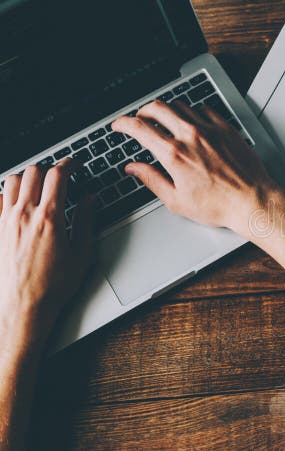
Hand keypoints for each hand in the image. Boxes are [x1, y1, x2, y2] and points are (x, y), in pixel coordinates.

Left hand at [0, 161, 93, 347]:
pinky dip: (9, 193)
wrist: (22, 306)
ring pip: (12, 180)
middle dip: (49, 169)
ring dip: (27, 178)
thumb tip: (90, 199)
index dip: (69, 163)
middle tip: (60, 176)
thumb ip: (86, 220)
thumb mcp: (82, 253)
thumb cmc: (53, 285)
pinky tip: (19, 202)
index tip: (76, 164)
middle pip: (33, 171)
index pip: (57, 175)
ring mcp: (6, 221)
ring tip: (39, 186)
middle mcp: (24, 215)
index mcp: (50, 218)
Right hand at [111, 101, 284, 235]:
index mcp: (174, 154)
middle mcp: (191, 136)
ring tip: (164, 119)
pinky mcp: (227, 129)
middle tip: (140, 119)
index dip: (123, 123)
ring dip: (167, 109)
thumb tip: (134, 168)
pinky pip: (205, 109)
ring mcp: (210, 130)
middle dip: (142, 110)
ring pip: (181, 105)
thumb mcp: (176, 200)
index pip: (139, 128)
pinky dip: (192, 111)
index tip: (119, 125)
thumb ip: (151, 180)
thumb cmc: (219, 205)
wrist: (252, 201)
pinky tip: (192, 119)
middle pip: (158, 108)